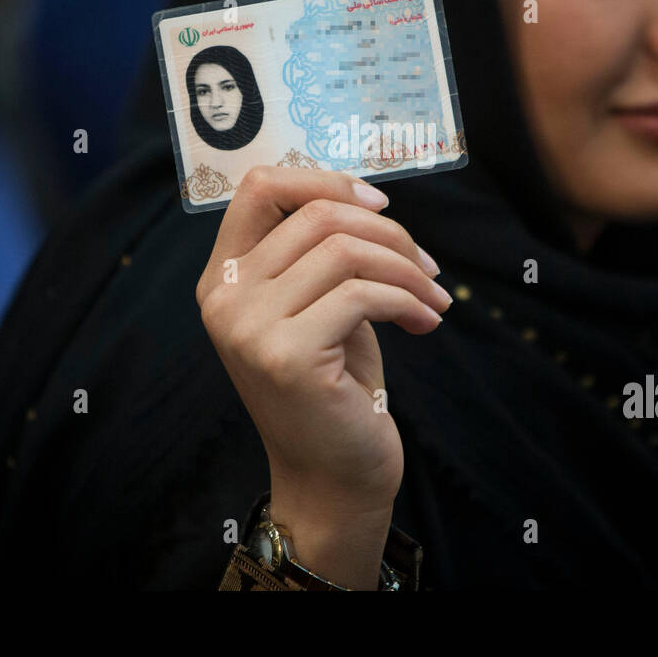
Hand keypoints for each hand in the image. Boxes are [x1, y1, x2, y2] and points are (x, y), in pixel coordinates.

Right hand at [196, 166, 449, 586]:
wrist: (333, 476)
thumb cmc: (336, 385)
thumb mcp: (321, 304)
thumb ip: (322, 252)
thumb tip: (366, 196)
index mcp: (224, 276)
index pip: (259, 187)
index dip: (325, 179)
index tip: (379, 206)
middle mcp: (223, 297)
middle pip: (316, 214)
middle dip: (389, 233)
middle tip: (427, 266)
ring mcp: (247, 327)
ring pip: (345, 251)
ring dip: (407, 269)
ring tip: (433, 296)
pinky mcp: (285, 356)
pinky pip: (361, 294)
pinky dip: (407, 300)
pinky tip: (427, 322)